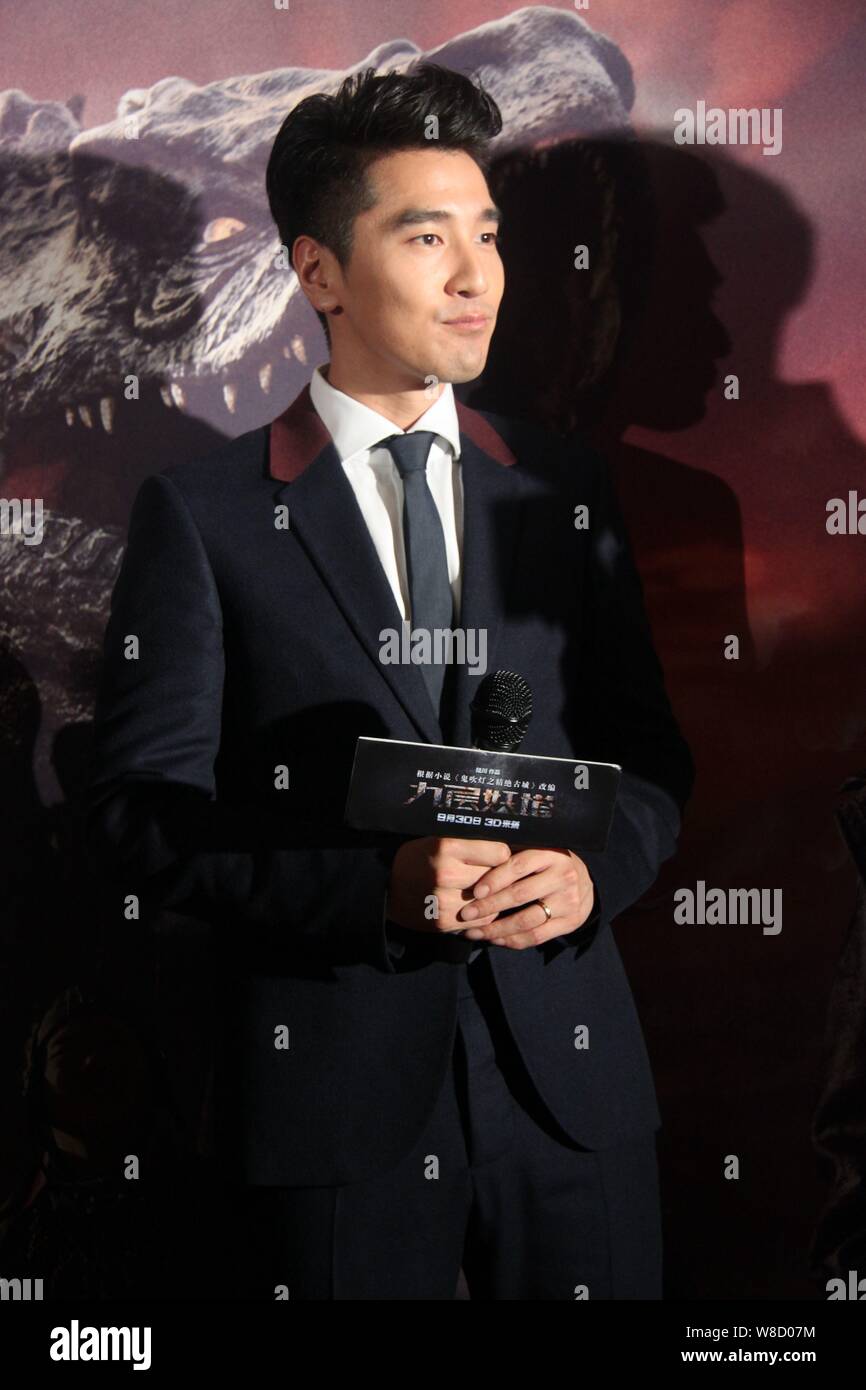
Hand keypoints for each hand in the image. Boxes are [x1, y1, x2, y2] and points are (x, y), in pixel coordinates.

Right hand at [386, 836, 511, 934]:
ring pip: (491, 900)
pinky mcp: (445, 922)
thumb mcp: (438, 839)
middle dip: (496, 875)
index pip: (499, 852)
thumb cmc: (419, 859)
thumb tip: (509, 844)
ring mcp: (445, 901)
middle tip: (491, 871)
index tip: (495, 854)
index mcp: (446, 846)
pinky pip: (482, 919)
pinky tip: (472, 903)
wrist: (387, 888)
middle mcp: (446, 873)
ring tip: (482, 888)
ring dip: (491, 896)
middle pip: (496, 877)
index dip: (500, 853)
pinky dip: (482, 912)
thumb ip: (470, 841)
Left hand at [456, 846, 594, 949]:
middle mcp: (563, 876)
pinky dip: (513, 941)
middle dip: (489, 907)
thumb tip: (472, 859)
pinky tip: (495, 939)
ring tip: (475, 932)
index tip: (474, 891)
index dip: (494, 879)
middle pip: (520, 895)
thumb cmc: (548, 864)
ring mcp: (569, 901)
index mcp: (551, 854)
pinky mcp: (570, 922)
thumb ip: (512, 854)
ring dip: (497, 930)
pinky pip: (537, 936)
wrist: (585, 882)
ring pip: (527, 921)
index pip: (518, 866)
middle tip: (466, 914)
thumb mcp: (537, 851)